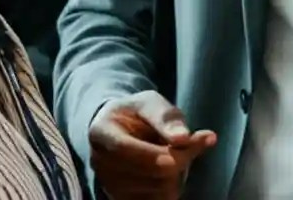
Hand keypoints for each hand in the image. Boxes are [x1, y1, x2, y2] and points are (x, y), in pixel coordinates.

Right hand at [88, 90, 216, 199]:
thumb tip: (183, 138)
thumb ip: (166, 118)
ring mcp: (108, 183)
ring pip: (153, 188)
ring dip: (175, 174)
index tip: (174, 159)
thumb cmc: (138, 114)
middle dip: (174, 160)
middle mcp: (99, 161)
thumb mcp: (151, 103)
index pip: (122, 148)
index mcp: (101, 131)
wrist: (122, 130)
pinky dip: (170, 188)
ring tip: (175, 154)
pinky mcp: (121, 198)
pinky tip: (169, 172)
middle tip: (193, 143)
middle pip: (142, 171)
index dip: (149, 155)